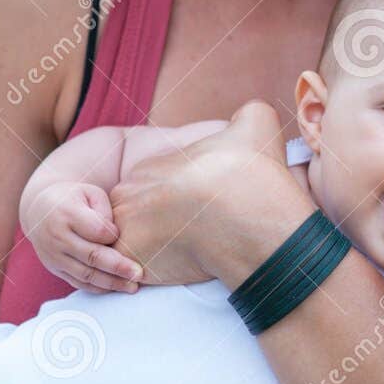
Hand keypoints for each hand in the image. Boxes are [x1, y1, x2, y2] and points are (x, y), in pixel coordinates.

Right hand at [24, 181, 142, 292]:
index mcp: (67, 213)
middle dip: (118, 267)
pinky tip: (115, 288)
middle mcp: (58, 237)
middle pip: (91, 256)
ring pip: (85, 274)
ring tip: (132, 286)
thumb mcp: (90, 193)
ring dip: (110, 283)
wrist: (40, 210)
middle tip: (139, 273)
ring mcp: (54, 256)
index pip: (96, 230)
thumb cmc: (75, 198)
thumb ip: (105, 210)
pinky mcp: (55, 268)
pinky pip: (77, 282)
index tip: (126, 235)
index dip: (113, 235)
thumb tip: (115, 235)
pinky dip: (97, 288)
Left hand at [109, 100, 302, 286]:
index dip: (179, 198)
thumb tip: (247, 116)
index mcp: (152, 165)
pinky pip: (128, 270)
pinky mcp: (129, 260)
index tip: (202, 209)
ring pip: (130, 240)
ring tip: (185, 256)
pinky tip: (176, 270)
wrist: (251, 220)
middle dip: (159, 223)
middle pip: (138, 211)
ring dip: (150, 248)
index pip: (155, 185)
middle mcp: (131, 192)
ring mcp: (126, 227)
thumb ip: (248, 112)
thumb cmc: (252, 174)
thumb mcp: (256, 121)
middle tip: (192, 234)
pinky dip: (146, 272)